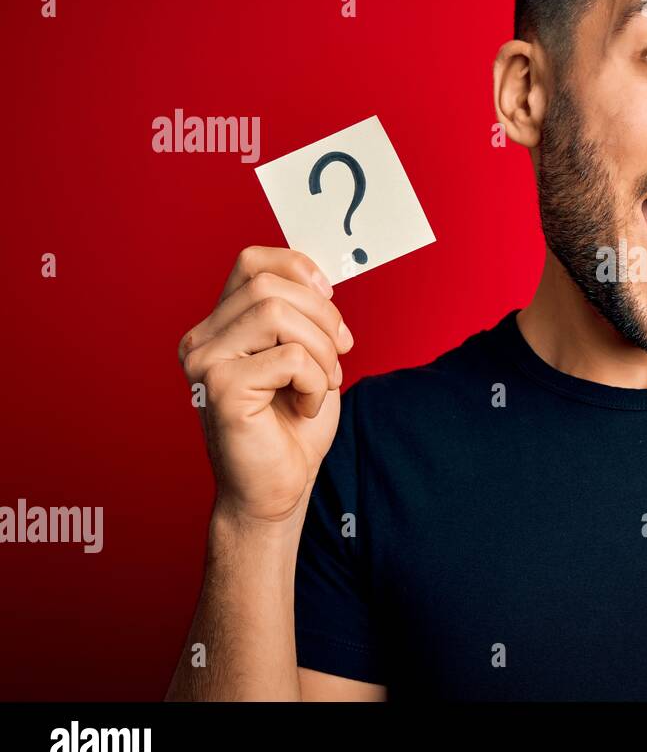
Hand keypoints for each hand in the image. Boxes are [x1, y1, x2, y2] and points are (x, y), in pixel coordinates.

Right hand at [179, 247, 353, 524]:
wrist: (277, 488)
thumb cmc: (291, 426)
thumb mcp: (304, 355)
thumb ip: (300, 316)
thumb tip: (319, 279)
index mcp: (220, 326)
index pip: (252, 262)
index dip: (298, 268)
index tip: (329, 298)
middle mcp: (202, 340)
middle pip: (270, 286)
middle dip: (323, 316)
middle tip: (340, 354)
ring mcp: (205, 363)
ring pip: (278, 313)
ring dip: (320, 348)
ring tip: (322, 382)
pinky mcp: (220, 388)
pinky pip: (288, 357)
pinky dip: (314, 380)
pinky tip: (305, 406)